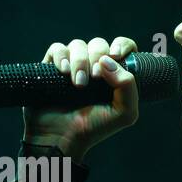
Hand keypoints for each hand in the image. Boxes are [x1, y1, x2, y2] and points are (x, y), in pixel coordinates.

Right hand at [22, 36, 140, 159]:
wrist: (62, 137)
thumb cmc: (95, 128)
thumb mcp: (125, 113)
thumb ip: (128, 86)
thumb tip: (108, 61)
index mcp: (114, 76)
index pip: (124, 47)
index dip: (122, 45)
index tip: (116, 55)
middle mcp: (95, 68)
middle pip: (99, 44)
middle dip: (98, 57)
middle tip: (94, 79)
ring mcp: (73, 66)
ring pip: (78, 44)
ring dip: (80, 62)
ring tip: (78, 85)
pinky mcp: (52, 66)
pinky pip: (57, 48)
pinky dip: (62, 57)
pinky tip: (64, 73)